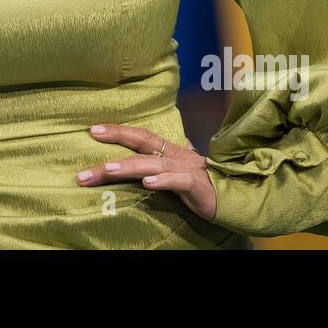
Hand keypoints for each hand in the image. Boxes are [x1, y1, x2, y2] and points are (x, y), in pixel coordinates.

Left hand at [76, 123, 216, 221]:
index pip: (141, 136)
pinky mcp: (197, 186)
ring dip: (129, 166)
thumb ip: (157, 168)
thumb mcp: (176, 174)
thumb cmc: (201, 186)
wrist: (236, 198)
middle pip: (142, 143)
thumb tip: (131, 168)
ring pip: (153, 164)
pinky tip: (147, 183)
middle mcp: (176, 156)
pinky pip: (178, 182)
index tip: (93, 129)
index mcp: (170, 152)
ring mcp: (186, 169)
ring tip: (108, 169)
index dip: (118, 130)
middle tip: (90, 139)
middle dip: (115, 139)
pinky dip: (162, 181)